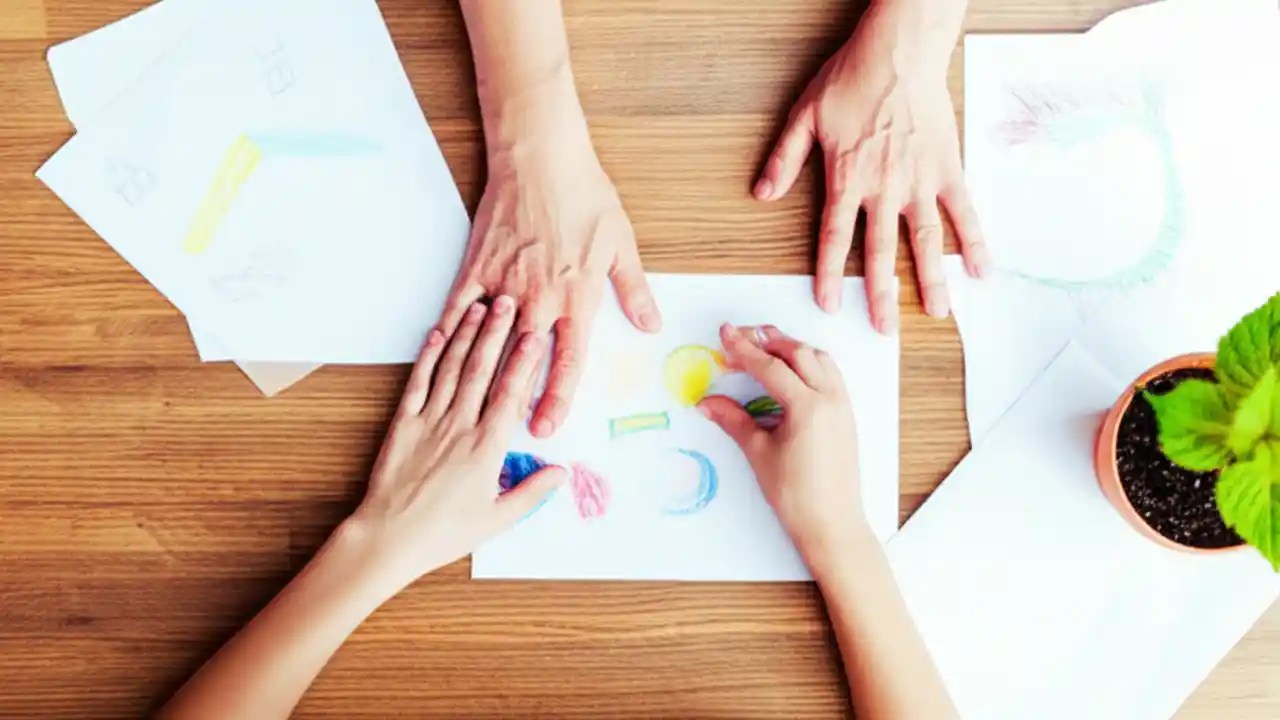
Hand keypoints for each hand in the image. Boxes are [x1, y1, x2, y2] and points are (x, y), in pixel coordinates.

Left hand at [349, 295, 565, 585]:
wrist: (389, 538)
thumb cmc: (444, 533)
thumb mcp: (497, 519)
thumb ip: (532, 491)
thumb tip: (562, 471)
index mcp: (486, 449)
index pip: (510, 395)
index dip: (523, 362)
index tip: (534, 336)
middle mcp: (459, 427)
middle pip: (482, 371)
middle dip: (496, 333)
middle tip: (508, 301)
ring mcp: (429, 422)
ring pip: (452, 369)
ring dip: (467, 336)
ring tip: (480, 307)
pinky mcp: (403, 424)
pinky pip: (418, 383)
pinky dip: (428, 357)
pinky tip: (438, 334)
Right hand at [442, 119, 660, 439]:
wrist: (541, 157)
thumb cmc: (585, 196)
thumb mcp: (621, 244)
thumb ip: (633, 290)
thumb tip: (651, 324)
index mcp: (577, 298)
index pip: (568, 362)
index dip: (557, 399)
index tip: (546, 426)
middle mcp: (539, 299)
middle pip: (525, 363)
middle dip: (515, 401)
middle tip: (507, 431)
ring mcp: (504, 285)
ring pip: (489, 342)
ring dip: (482, 377)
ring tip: (472, 409)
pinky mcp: (477, 267)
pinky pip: (460, 308)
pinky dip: (451, 334)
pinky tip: (443, 358)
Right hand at [698, 324, 871, 571]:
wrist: (832, 525)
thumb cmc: (796, 495)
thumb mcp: (759, 454)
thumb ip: (734, 420)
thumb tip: (707, 402)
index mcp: (808, 408)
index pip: (770, 367)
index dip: (744, 349)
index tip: (725, 334)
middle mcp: (831, 400)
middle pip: (798, 353)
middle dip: (768, 341)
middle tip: (741, 337)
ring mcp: (843, 406)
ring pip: (820, 359)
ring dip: (792, 348)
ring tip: (765, 348)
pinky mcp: (847, 416)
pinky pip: (831, 375)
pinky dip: (810, 363)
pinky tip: (792, 371)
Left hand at [754, 2, 989, 332]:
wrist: (900, 51)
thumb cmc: (852, 78)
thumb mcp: (805, 116)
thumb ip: (785, 159)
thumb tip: (762, 193)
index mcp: (847, 179)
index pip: (835, 238)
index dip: (830, 275)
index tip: (829, 305)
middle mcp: (885, 188)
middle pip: (882, 252)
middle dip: (882, 294)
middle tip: (884, 329)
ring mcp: (920, 181)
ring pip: (926, 241)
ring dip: (932, 279)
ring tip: (938, 312)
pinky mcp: (948, 169)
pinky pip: (964, 211)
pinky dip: (976, 241)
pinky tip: (982, 270)